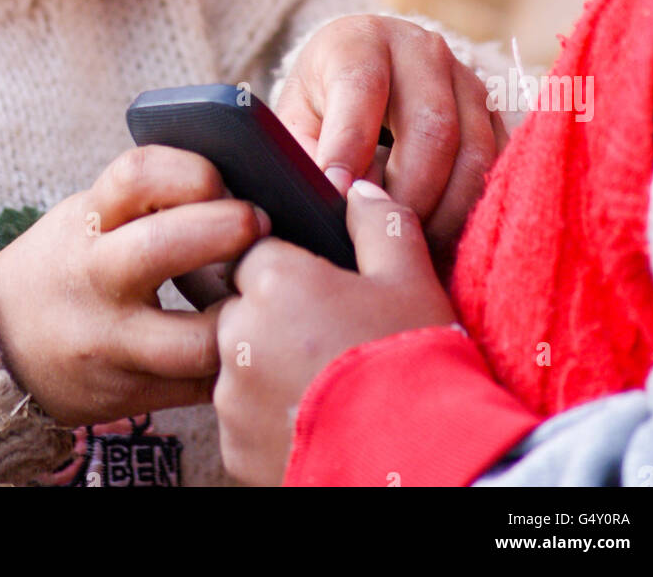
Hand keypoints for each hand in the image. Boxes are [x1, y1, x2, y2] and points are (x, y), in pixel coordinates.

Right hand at [0, 145, 268, 425]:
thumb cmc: (69, 263)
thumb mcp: (90, 216)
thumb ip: (150, 200)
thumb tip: (241, 179)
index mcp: (87, 222)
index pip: (137, 176)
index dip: (190, 170)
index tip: (222, 179)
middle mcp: (95, 280)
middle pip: (162, 248)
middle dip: (226, 230)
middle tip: (260, 224)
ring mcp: (111, 344)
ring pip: (193, 340)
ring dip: (243, 315)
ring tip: (265, 294)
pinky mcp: (129, 395)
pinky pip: (201, 386)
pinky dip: (234, 362)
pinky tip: (247, 340)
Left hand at [214, 180, 457, 485]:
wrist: (420, 461)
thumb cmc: (414, 363)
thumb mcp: (411, 278)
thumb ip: (380, 223)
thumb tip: (358, 191)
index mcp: (274, 281)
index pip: (257, 253)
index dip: (291, 269)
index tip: (320, 291)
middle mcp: (238, 334)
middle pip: (243, 310)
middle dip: (277, 320)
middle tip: (331, 341)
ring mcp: (232, 398)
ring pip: (240, 367)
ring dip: (270, 371)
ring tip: (329, 385)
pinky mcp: (234, 451)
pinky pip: (243, 421)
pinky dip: (271, 420)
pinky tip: (319, 420)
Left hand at [275, 15, 507, 264]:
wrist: (364, 68)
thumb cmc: (323, 99)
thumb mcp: (298, 116)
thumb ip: (308, 152)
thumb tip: (338, 195)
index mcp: (360, 42)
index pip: (362, 88)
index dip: (352, 144)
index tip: (340, 194)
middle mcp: (420, 50)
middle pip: (432, 125)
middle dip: (410, 191)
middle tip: (385, 232)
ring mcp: (464, 77)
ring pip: (474, 150)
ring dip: (447, 208)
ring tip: (414, 240)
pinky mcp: (492, 109)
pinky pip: (497, 163)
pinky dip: (473, 205)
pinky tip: (443, 232)